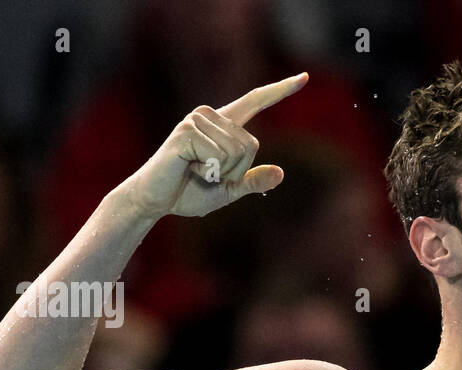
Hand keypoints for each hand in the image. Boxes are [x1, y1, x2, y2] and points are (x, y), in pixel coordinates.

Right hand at [122, 73, 307, 218]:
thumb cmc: (189, 193)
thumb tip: (281, 173)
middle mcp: (211, 116)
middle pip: (251, 144)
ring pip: (236, 150)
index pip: (256, 101)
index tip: (305, 77)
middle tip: (208, 175)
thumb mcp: (230, 191)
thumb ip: (253, 182)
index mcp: (224, 126)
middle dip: (235, 171)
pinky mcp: (186, 131)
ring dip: (221, 172)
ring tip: (197, 171)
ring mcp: (197, 120)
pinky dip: (209, 171)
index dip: (281, 90)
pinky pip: (218, 155)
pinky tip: (188, 168)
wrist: (156, 201)